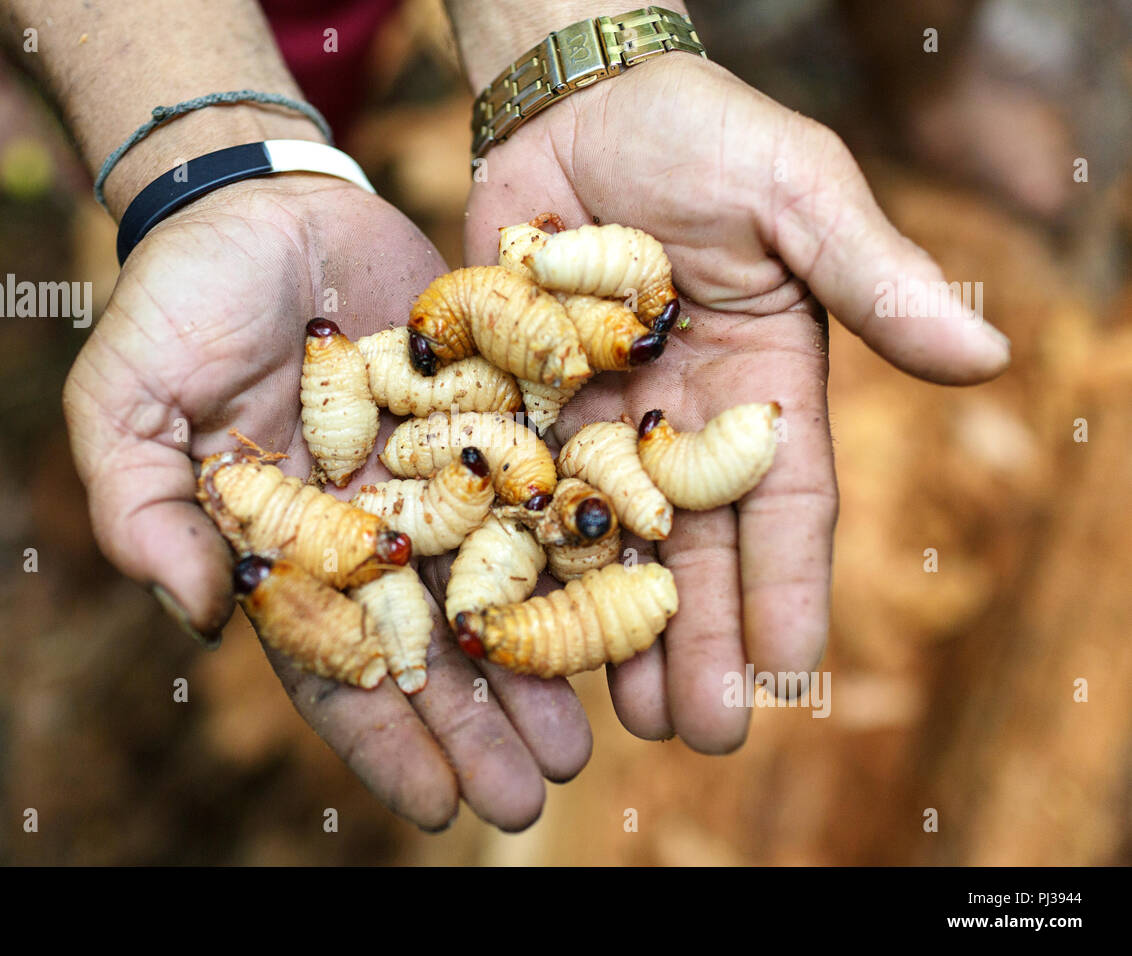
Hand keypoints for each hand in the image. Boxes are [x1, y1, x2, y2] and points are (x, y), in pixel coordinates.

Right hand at [64, 176, 591, 829]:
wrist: (259, 199)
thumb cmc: (177, 301)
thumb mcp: (126, 402)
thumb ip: (147, 510)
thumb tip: (196, 616)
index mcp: (291, 546)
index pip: (336, 662)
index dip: (386, 738)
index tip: (440, 806)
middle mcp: (375, 525)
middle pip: (434, 642)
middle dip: (480, 722)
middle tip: (535, 793)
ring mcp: (439, 473)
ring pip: (500, 581)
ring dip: (541, 660)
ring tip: (587, 734)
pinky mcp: (493, 412)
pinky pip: (544, 486)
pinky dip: (581, 545)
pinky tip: (626, 604)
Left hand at [463, 53, 1010, 750]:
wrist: (578, 103)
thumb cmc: (704, 134)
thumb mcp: (800, 196)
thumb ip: (875, 279)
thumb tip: (989, 354)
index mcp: (764, 389)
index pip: (784, 507)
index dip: (786, 590)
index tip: (788, 674)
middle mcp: (682, 424)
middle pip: (694, 550)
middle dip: (699, 641)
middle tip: (699, 734)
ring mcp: (597, 422)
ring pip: (608, 545)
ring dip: (614, 630)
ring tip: (621, 715)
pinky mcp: (521, 406)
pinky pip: (522, 496)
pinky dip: (524, 561)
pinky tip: (522, 628)